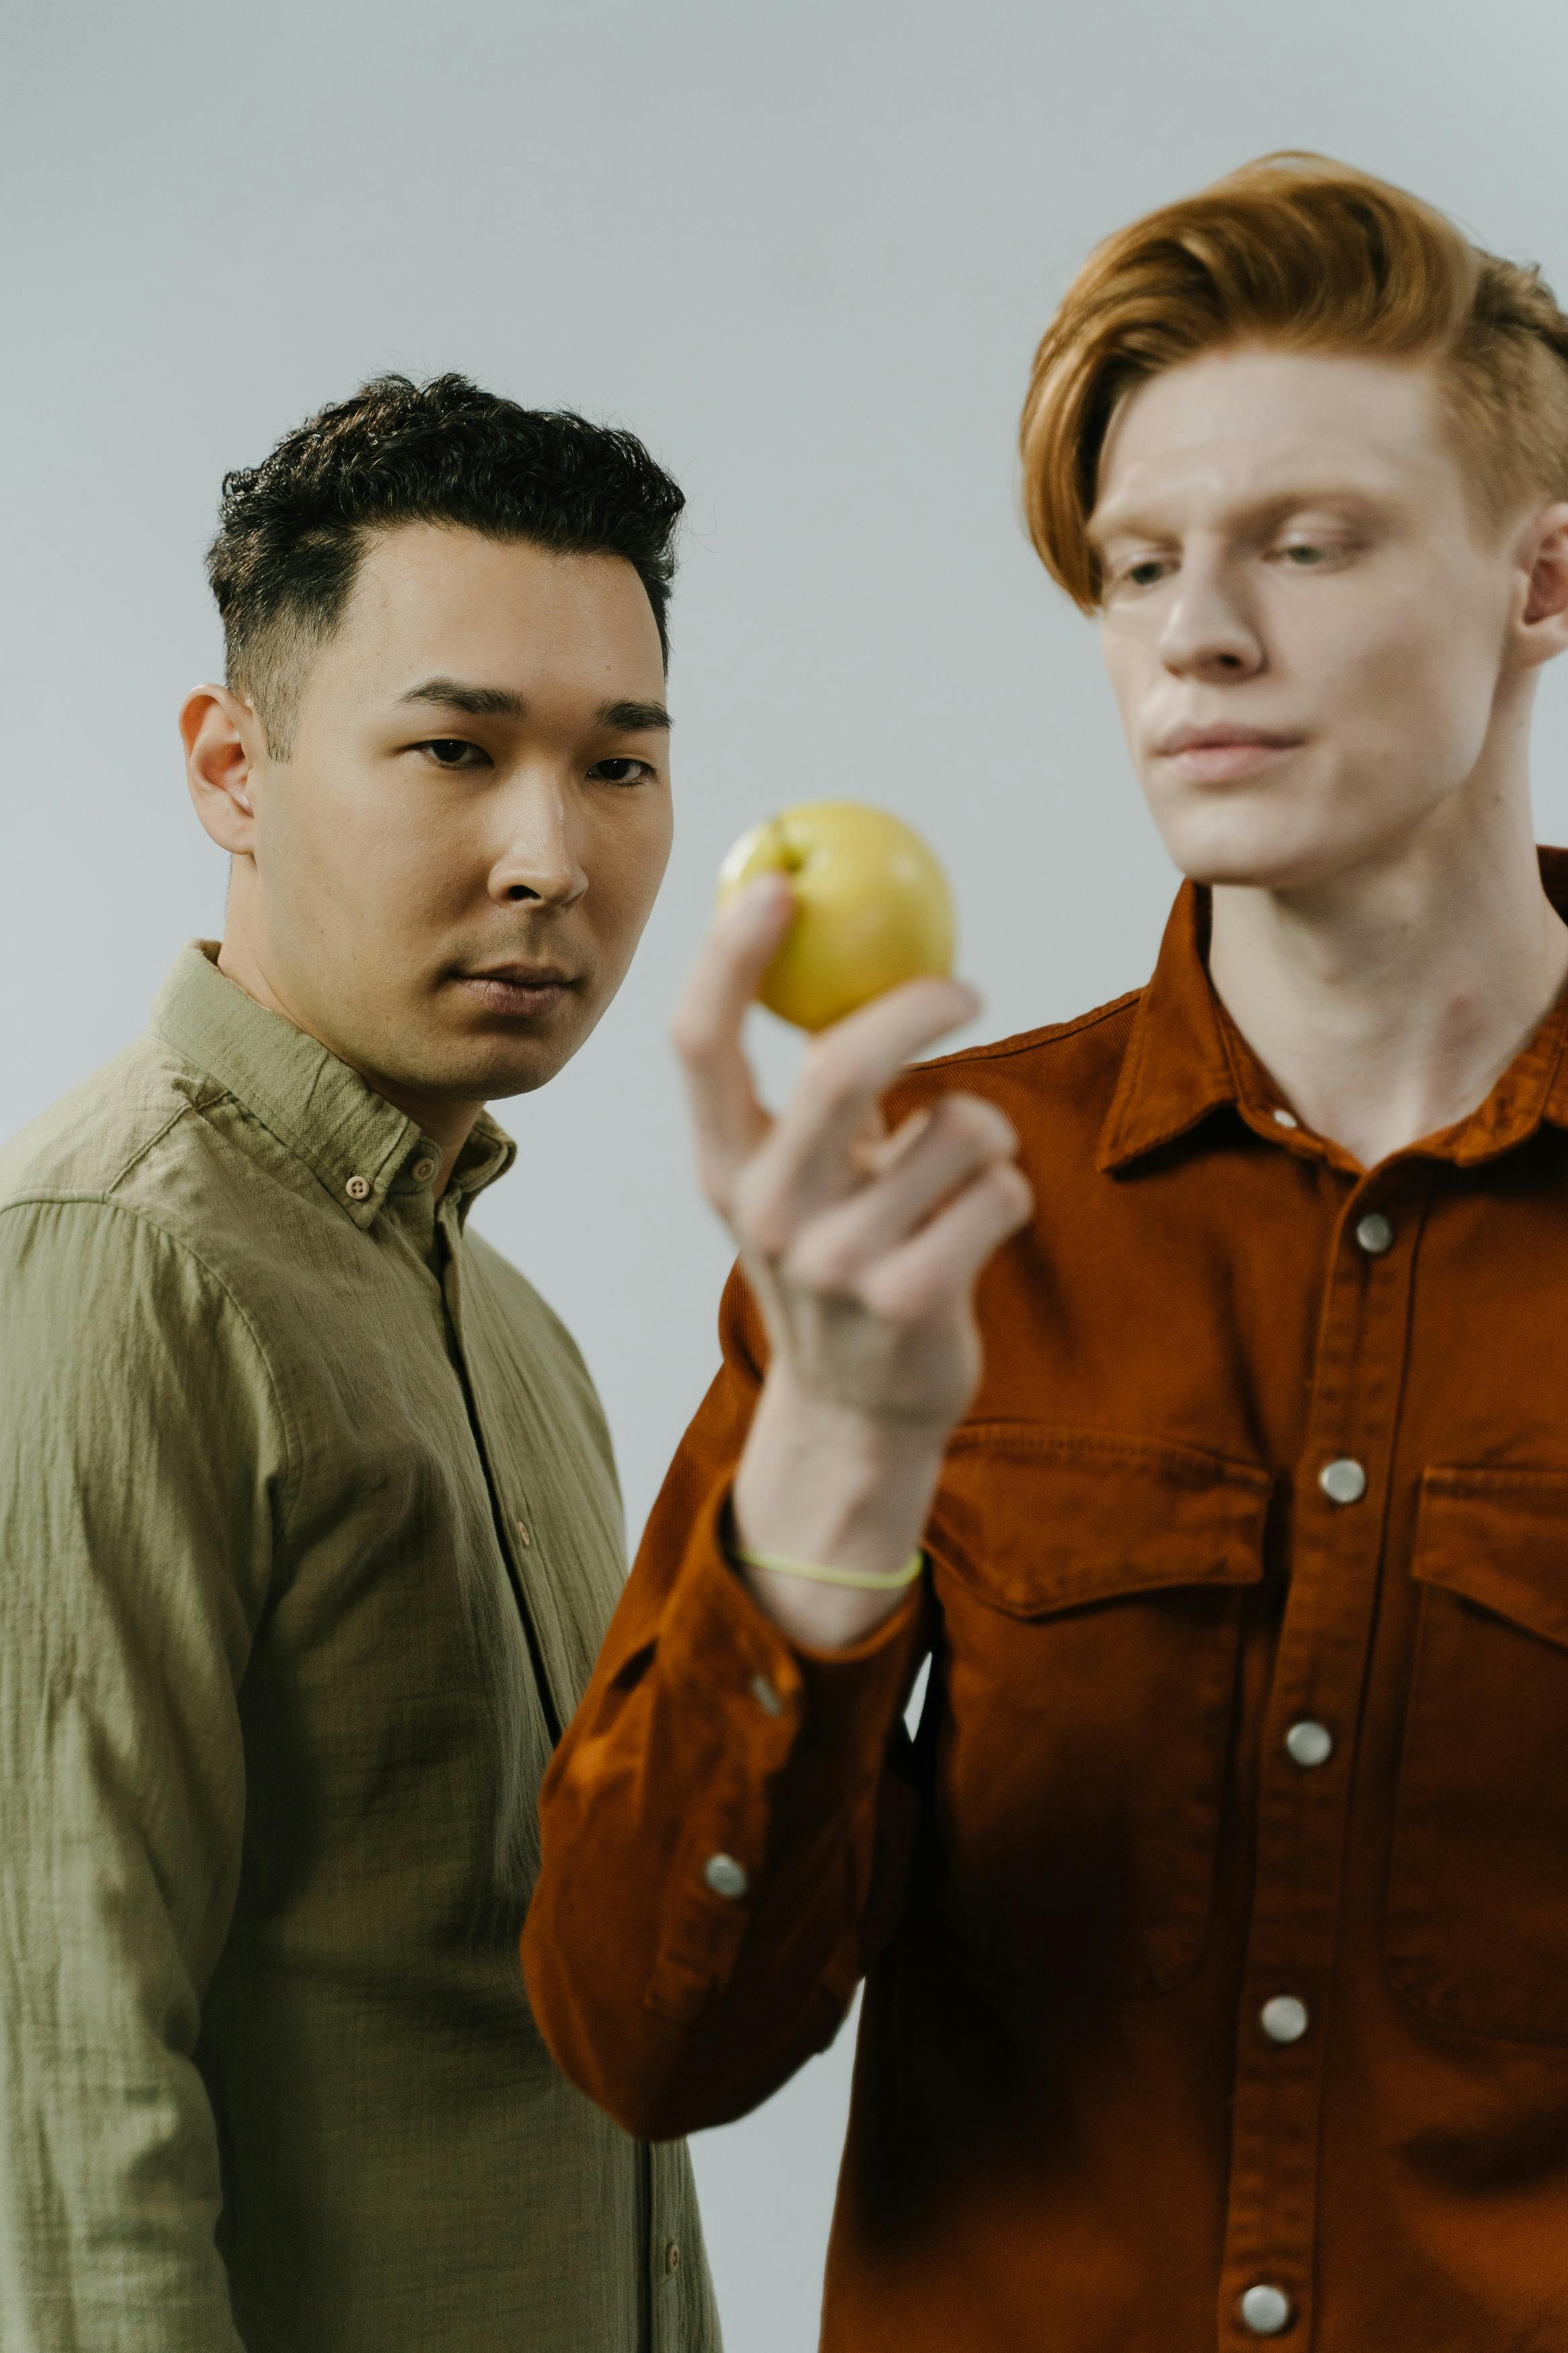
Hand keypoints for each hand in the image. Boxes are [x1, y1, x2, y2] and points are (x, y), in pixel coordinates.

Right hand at [672, 876, 1032, 1644]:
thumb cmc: (840, 1253)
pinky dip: (1010, 1190)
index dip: (731, 954)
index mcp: (725, 1166)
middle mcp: (766, 1212)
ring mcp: (834, 1263)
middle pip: (837, 1067)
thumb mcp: (799, 1175)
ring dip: (984, 1133)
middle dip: (914, 1008)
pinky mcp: (910, 1301)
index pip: (700, 1041)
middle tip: (965, 989)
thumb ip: (809, 1083)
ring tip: (962, 1175)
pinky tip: (980, 1225)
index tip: (780, 883)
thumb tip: (835, 938)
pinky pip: (1000, 1189)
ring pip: (953, 1127)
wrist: (862, 1406)